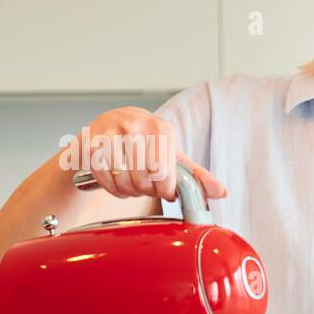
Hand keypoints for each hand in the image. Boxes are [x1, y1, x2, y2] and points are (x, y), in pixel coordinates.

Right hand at [73, 106, 226, 202]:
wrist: (111, 121)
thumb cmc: (146, 141)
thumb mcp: (173, 153)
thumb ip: (196, 174)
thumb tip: (222, 192)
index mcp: (162, 129)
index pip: (165, 174)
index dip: (164, 190)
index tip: (163, 190)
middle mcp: (137, 125)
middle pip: (144, 180)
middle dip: (146, 191)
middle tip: (146, 187)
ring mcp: (112, 131)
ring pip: (124, 181)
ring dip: (128, 191)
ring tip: (132, 184)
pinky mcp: (91, 141)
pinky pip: (104, 178)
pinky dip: (111, 188)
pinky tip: (116, 182)